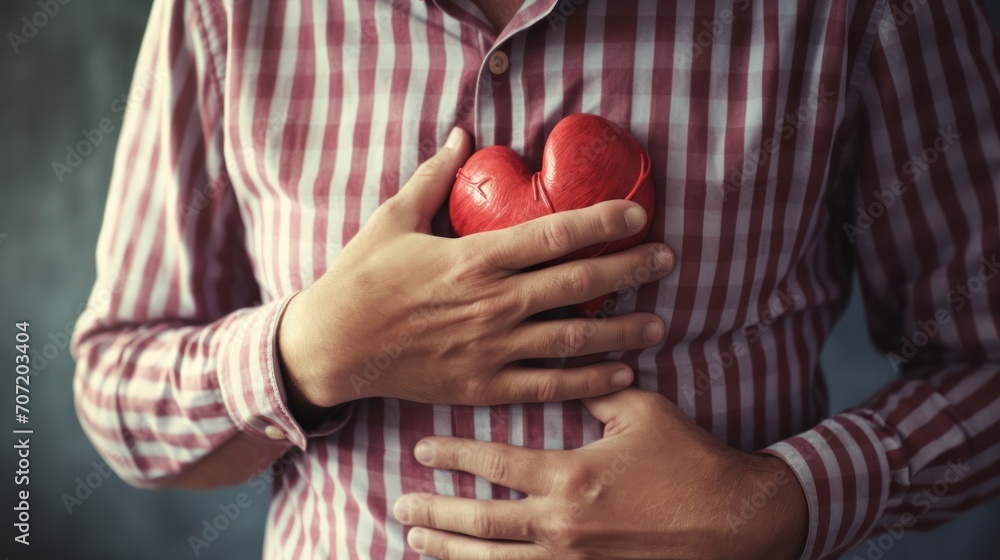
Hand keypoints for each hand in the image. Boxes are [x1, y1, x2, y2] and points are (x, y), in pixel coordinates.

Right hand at [278, 128, 674, 413]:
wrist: (333, 346)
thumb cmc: (362, 279)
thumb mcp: (393, 219)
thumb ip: (433, 177)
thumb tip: (460, 136)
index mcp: (475, 259)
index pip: (553, 235)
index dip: (601, 222)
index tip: (637, 214)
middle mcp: (493, 303)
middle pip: (577, 284)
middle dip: (629, 269)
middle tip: (667, 260)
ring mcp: (492, 348)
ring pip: (573, 339)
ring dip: (623, 331)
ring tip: (659, 324)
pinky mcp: (484, 385)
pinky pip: (547, 387)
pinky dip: (588, 382)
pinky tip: (622, 374)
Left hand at [393, 388, 807, 559]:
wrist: (736, 521)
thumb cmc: (690, 461)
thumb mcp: (643, 412)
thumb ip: (594, 390)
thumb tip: (564, 365)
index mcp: (570, 477)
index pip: (495, 464)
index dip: (455, 455)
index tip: (425, 448)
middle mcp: (562, 525)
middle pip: (480, 523)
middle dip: (435, 514)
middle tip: (401, 505)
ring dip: (451, 553)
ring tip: (417, 543)